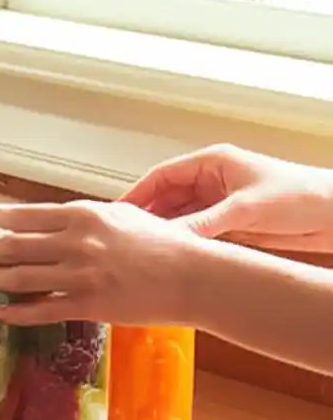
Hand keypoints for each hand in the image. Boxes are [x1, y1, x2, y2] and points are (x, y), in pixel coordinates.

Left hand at [0, 201, 202, 325]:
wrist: (192, 276)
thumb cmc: (161, 243)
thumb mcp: (121, 215)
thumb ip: (87, 217)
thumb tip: (57, 217)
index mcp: (83, 215)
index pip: (26, 214)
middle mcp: (76, 243)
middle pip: (15, 245)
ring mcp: (80, 275)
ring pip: (22, 277)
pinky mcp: (89, 305)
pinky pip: (43, 309)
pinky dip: (18, 312)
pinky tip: (2, 313)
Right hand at [122, 144, 332, 246]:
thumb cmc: (302, 196)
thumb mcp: (246, 209)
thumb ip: (205, 222)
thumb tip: (170, 238)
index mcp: (212, 163)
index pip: (161, 176)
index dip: (136, 194)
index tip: (117, 213)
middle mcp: (212, 181)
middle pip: (166, 199)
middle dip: (147, 217)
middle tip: (126, 238)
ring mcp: (220, 204)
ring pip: (180, 218)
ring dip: (165, 232)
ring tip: (144, 250)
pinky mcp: (232, 225)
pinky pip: (198, 234)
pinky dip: (185, 244)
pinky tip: (172, 257)